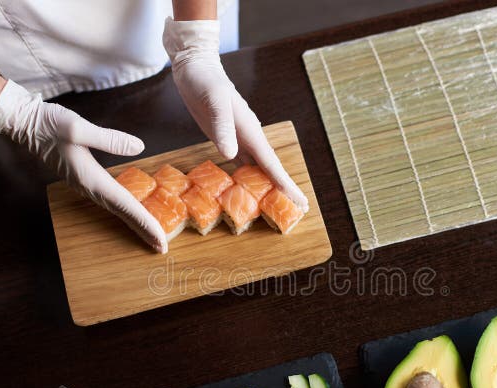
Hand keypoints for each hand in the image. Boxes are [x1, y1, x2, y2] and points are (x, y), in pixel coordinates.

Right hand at [0, 81, 168, 252]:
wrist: (26, 125)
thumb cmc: (50, 125)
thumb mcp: (79, 128)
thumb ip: (110, 140)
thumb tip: (139, 147)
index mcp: (92, 179)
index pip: (125, 205)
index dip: (145, 222)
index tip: (160, 238)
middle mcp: (91, 188)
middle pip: (123, 214)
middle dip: (144, 231)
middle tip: (162, 247)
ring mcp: (87, 186)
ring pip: (117, 210)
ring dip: (136, 224)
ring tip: (153, 236)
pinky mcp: (86, 180)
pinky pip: (111, 201)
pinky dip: (126, 211)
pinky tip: (134, 214)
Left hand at [164, 18, 308, 211]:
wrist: (196, 68)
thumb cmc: (205, 82)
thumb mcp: (214, 103)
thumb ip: (223, 128)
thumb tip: (231, 156)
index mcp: (250, 131)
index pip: (271, 164)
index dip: (285, 184)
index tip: (300, 201)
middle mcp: (249, 138)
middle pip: (269, 169)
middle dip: (283, 189)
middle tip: (298, 210)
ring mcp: (238, 140)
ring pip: (257, 168)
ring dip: (266, 186)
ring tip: (277, 205)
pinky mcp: (226, 140)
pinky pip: (240, 164)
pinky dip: (246, 178)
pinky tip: (245, 190)